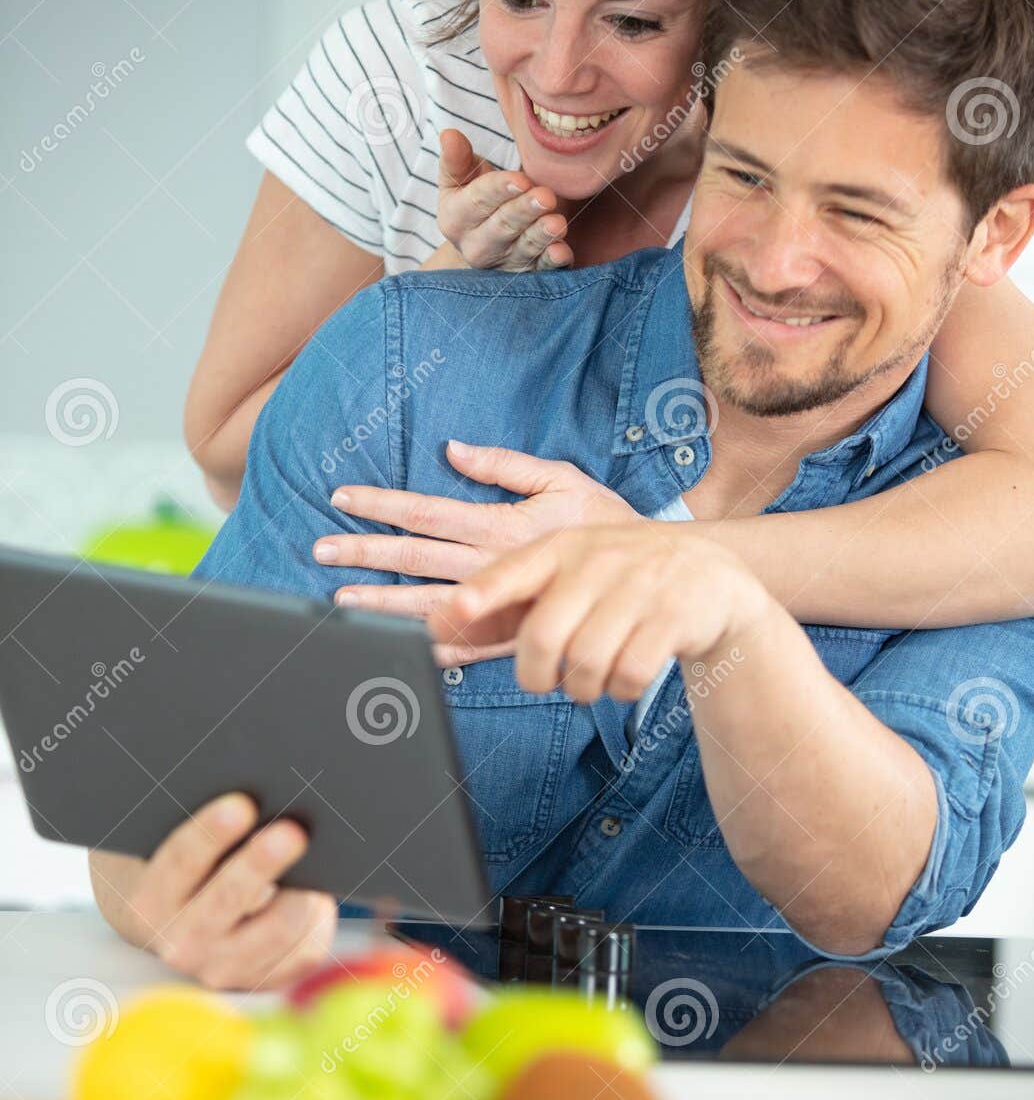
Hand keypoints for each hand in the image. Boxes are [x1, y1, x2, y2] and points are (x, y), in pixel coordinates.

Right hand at [115, 793, 334, 990]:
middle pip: (229, 898)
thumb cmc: (184, 868)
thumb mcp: (171, 850)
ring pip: (277, 928)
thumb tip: (261, 798)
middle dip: (261, 862)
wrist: (176, 928)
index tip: (242, 805)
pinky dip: (317, 915)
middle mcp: (182, 942)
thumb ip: (204, 832)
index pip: (179, 862)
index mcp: (149, 901)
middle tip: (292, 831)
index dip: (210, 833)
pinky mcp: (266, 978)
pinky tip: (320, 889)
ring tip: (319, 857)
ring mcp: (224, 967)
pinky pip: (304, 949)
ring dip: (301, 893)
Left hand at [316, 441, 639, 663]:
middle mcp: (490, 566)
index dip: (380, 503)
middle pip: (413, 557)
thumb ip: (506, 465)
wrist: (649, 581)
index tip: (341, 497)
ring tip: (341, 599)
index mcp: (498, 524)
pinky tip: (394, 645)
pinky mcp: (511, 637)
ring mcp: (498, 605)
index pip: (424, 510)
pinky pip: (463, 649)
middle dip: (363, 552)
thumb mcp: (561, 479)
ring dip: (381, 602)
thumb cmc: (604, 523)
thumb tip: (454, 450)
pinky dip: (427, 648)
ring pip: (426, 604)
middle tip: (319, 549)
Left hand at [427, 526, 768, 700]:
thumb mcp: (567, 568)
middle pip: (543, 637)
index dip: (476, 597)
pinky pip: (629, 675)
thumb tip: (438, 625)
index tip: (443, 617)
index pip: (510, 571)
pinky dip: (621, 690)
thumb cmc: (621, 578)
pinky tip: (624, 678)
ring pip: (585, 664)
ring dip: (583, 688)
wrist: (715, 573)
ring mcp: (639, 587)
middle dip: (535, 676)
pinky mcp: (674, 616)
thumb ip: (507, 595)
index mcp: (562, 548)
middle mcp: (597, 562)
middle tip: (545, 682)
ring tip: (591, 680)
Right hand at [437, 128, 573, 270]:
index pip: (477, 201)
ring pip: (524, 248)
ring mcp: (503, 262)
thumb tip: (448, 134)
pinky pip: (541, 270)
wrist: (483, 239)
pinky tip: (562, 252)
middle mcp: (476, 246)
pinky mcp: (527, 274)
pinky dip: (552, 262)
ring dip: (541, 236)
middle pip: (502, 226)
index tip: (520, 179)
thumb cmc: (473, 198)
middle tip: (546, 197)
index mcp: (454, 219)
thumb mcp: (460, 178)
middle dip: (524, 211)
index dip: (499, 190)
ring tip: (558, 223)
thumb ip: (456, 159)